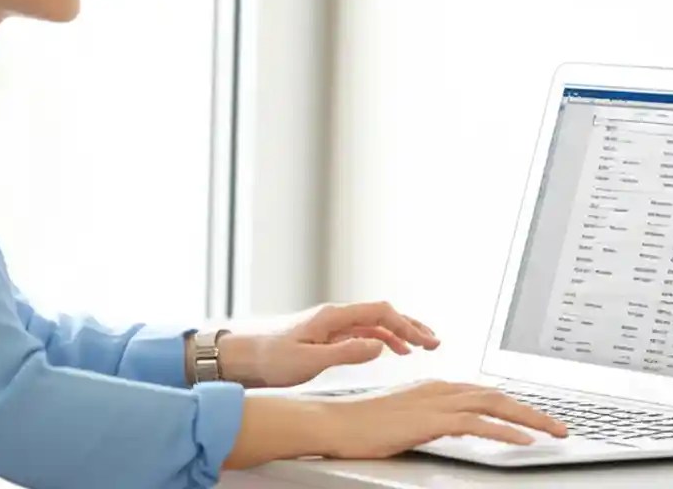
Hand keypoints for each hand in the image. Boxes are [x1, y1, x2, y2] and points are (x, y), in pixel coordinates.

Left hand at [217, 301, 440, 387]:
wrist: (238, 357)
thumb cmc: (267, 358)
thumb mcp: (309, 360)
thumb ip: (346, 353)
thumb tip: (380, 346)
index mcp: (332, 317)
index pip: (380, 312)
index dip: (407, 325)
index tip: (425, 342)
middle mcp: (334, 317)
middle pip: (381, 314)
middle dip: (410, 326)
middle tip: (434, 342)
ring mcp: (329, 326)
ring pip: (373, 323)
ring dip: (399, 332)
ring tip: (420, 346)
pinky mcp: (324, 337)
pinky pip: (361, 333)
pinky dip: (381, 339)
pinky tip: (389, 350)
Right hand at [318, 381, 568, 458]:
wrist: (333, 423)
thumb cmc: (360, 426)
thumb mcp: (403, 421)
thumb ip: (428, 421)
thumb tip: (449, 429)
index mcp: (435, 388)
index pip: (484, 394)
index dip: (514, 405)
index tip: (536, 418)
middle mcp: (440, 389)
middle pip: (497, 396)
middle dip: (533, 410)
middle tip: (559, 426)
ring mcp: (435, 403)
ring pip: (495, 405)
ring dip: (530, 418)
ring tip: (555, 431)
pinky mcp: (430, 420)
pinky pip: (477, 424)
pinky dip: (505, 431)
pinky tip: (524, 440)